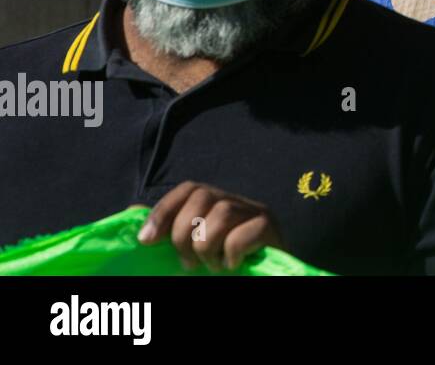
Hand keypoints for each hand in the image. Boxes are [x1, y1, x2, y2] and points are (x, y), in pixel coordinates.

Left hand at [138, 182, 282, 271]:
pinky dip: (229, 255)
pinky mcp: (271, 228)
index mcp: (219, 203)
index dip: (164, 211)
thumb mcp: (191, 249)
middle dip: (183, 234)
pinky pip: (240, 236)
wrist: (264, 278)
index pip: (189, 189)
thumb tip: (132, 210)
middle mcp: (240, 201)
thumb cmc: (224, 268)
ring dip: (207, 247)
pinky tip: (232, 266)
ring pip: (222, 213)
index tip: (145, 241)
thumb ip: (169, 230)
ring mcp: (258, 212)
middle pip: (202, 196)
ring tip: (212, 266)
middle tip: (188, 264)